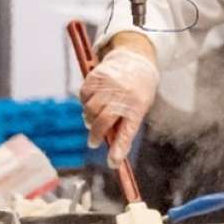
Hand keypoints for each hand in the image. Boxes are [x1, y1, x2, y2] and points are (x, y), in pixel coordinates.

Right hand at [79, 47, 158, 166]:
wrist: (136, 60)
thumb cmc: (138, 90)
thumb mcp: (139, 108)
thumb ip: (126, 125)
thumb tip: (114, 150)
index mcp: (137, 106)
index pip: (127, 132)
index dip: (119, 150)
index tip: (112, 163)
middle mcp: (122, 96)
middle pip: (103, 122)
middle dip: (96, 136)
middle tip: (94, 142)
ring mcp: (107, 86)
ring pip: (90, 111)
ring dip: (90, 120)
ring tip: (95, 119)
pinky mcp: (95, 78)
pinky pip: (83, 97)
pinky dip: (85, 103)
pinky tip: (93, 102)